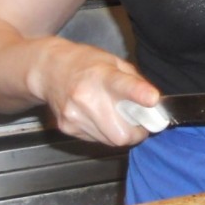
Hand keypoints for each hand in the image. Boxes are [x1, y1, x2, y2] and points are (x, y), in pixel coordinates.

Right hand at [30, 37, 160, 146]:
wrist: (49, 70)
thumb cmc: (86, 64)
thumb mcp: (115, 62)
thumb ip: (136, 82)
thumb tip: (155, 105)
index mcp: (102, 75)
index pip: (123, 85)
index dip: (139, 94)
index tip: (152, 99)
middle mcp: (85, 97)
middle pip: (121, 133)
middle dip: (136, 132)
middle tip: (138, 121)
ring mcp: (74, 115)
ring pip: (111, 141)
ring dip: (121, 133)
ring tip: (116, 115)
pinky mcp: (67, 128)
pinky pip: (97, 140)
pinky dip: (105, 133)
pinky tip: (99, 117)